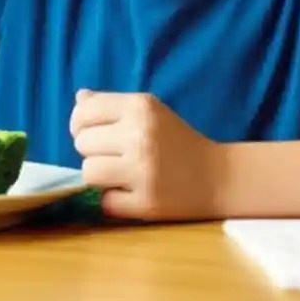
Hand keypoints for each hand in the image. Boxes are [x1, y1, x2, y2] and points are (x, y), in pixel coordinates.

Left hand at [69, 89, 223, 220]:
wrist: (219, 177)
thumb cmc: (178, 142)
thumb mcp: (151, 113)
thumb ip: (113, 105)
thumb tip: (79, 97)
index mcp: (142, 107)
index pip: (84, 111)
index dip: (82, 125)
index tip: (97, 134)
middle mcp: (141, 135)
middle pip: (82, 143)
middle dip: (95, 151)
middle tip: (120, 156)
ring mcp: (143, 170)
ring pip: (88, 172)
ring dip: (101, 177)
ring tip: (124, 174)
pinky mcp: (145, 202)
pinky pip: (105, 201)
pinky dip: (115, 200)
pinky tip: (134, 192)